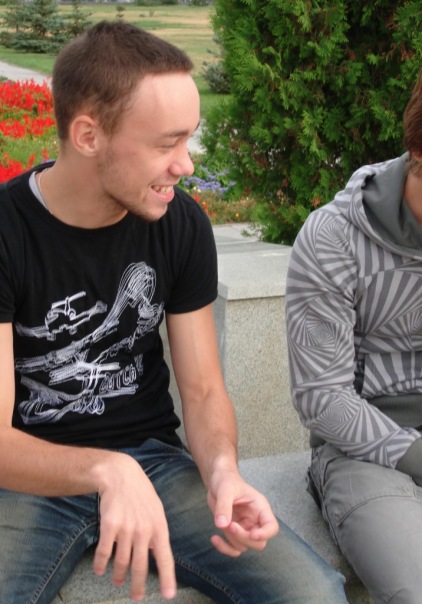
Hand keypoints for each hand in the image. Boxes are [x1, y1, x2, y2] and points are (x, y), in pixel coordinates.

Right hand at [92, 452, 175, 600]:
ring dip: (119, 575)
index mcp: (159, 527)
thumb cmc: (140, 494)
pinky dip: (101, 564)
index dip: (167, 578)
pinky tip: (99, 570)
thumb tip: (154, 553)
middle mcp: (144, 530)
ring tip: (118, 582)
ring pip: (122, 562)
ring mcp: (126, 528)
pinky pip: (104, 552)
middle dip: (138, 585)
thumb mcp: (156, 511)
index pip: (165, 558)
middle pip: (141, 566)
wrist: (121, 475)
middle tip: (137, 596)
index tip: (168, 596)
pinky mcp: (109, 525)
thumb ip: (156, 532)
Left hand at [207, 467, 278, 556]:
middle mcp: (255, 520)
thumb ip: (224, 506)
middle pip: (259, 543)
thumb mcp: (225, 489)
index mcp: (260, 508)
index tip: (252, 534)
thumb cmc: (226, 481)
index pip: (272, 527)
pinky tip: (215, 538)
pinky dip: (224, 548)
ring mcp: (245, 528)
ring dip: (231, 540)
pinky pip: (233, 548)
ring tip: (220, 523)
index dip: (265, 534)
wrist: (217, 481)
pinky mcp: (233, 533)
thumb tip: (221, 525)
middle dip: (244, 538)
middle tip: (230, 525)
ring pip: (245, 547)